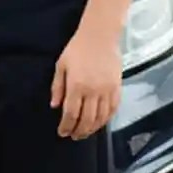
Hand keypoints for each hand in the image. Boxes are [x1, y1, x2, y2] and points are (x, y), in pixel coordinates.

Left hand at [51, 25, 122, 139]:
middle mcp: (93, 91)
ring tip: (85, 133)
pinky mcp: (117, 88)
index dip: (66, 126)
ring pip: (101, 118)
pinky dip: (106, 120)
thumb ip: (57, 87)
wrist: (100, 36)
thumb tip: (54, 106)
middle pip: (86, 120)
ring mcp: (107, 91)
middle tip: (73, 136)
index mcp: (76, 86)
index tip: (62, 133)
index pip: (71, 114)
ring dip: (92, 129)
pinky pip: (113, 110)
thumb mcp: (61, 65)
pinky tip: (100, 123)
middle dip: (79, 131)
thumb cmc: (77, 49)